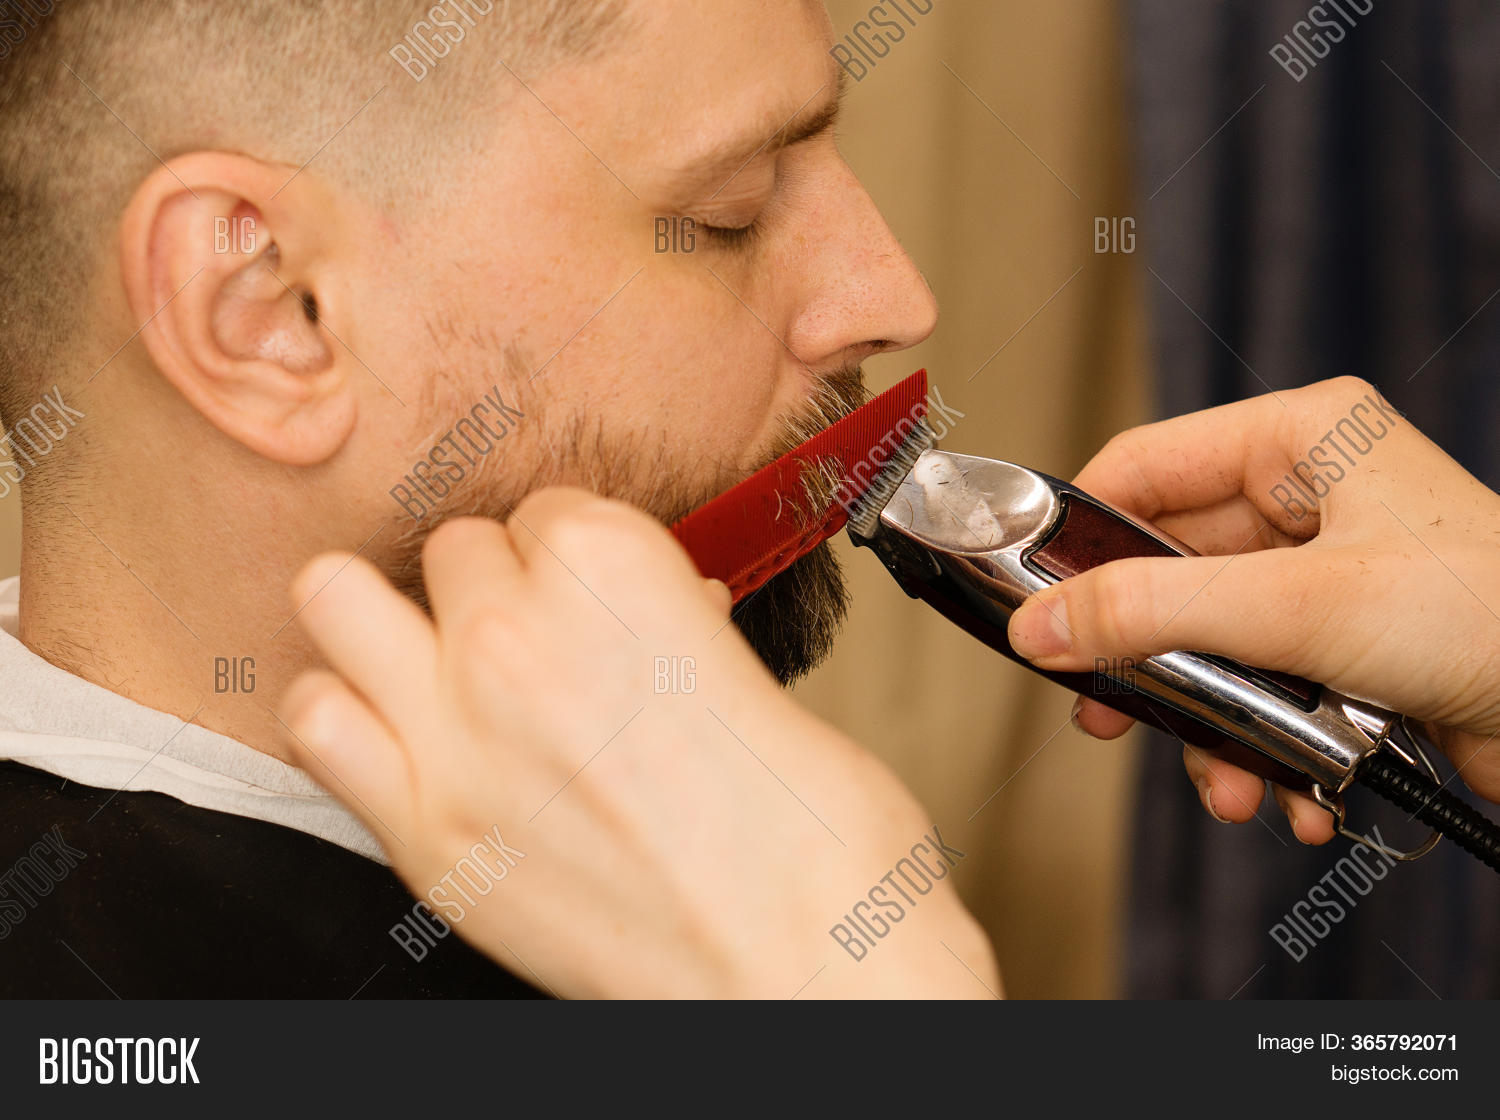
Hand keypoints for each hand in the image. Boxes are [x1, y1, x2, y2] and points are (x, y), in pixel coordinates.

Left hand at [279, 488, 998, 996]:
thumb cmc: (812, 833)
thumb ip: (670, 625)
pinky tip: (396, 732)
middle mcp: (515, 631)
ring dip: (384, 619)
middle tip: (534, 640)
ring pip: (337, 598)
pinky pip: (314, 721)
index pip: (542, 509)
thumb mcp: (752, 677)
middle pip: (452, 549)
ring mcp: (453, 731)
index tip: (590, 600)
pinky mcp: (422, 831)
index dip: (572, 558)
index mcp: (611, 566)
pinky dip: (342, 712)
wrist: (803, 963)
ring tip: (436, 659)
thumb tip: (644, 613)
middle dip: (494, 586)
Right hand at [1007, 376, 1499, 841]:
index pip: (1142, 468)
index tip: (1034, 604)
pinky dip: (1262, 744)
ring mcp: (1326, 573)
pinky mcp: (1345, 643)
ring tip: (1224, 781)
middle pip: (1168, 570)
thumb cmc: (1492, 616)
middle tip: (1108, 709)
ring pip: (1212, 642)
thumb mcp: (1299, 608)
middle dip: (1150, 660)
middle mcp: (1308, 498)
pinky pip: (1262, 684)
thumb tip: (1043, 625)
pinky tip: (1287, 793)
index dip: (1078, 536)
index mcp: (1299, 439)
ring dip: (1210, 723)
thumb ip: (1155, 612)